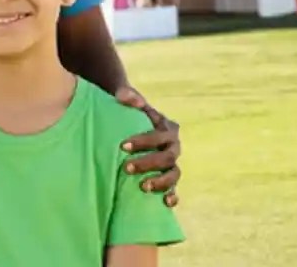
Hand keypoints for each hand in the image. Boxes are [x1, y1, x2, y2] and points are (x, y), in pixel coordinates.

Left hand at [115, 86, 180, 207]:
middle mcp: (173, 146)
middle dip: (148, 164)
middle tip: (126, 168)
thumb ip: (126, 94)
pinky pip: (174, 188)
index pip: (159, 136)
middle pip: (167, 157)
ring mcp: (171, 163)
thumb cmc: (125, 108)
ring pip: (173, 174)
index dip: (144, 141)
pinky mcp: (166, 177)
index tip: (122, 146)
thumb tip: (129, 98)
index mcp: (167, 127)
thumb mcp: (125, 97)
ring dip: (161, 182)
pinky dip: (172, 196)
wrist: (126, 119)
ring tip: (142, 186)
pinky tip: (165, 203)